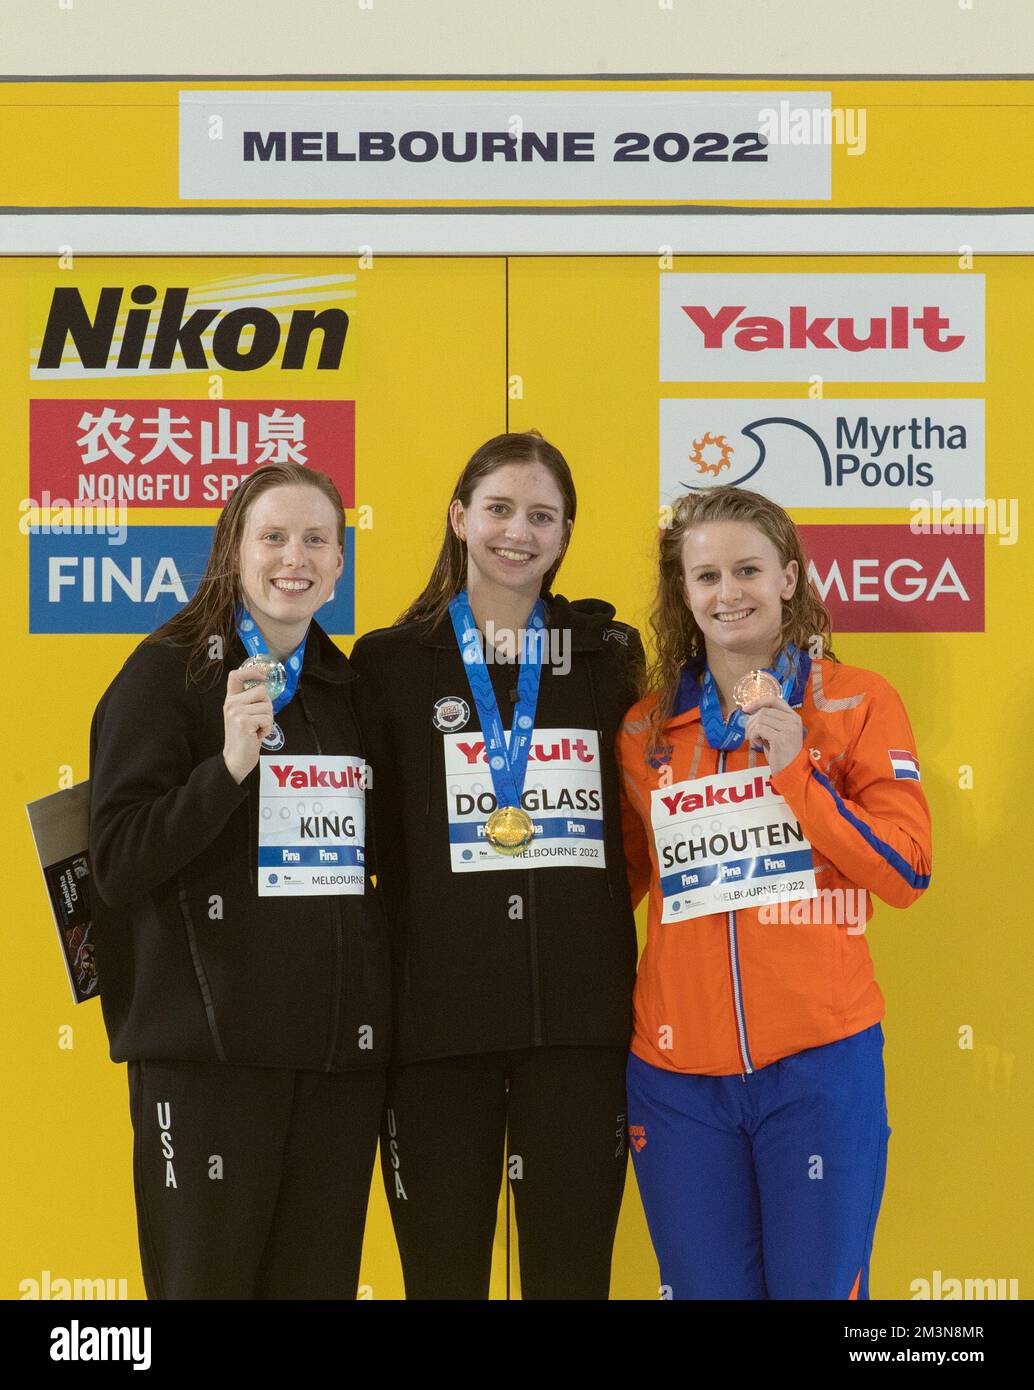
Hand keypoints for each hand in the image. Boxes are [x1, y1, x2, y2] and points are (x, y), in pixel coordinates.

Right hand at [222, 665, 274, 782]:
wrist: (236, 759)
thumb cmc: (244, 738)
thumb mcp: (243, 715)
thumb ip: (250, 701)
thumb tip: (265, 688)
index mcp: (231, 700)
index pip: (235, 675)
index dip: (251, 671)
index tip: (262, 677)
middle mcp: (231, 704)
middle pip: (262, 690)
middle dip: (268, 706)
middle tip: (260, 720)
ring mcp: (237, 712)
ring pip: (267, 706)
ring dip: (268, 720)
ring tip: (257, 729)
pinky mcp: (244, 722)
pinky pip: (268, 718)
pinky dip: (268, 728)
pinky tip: (258, 735)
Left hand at [741, 696, 803, 775]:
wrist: (791, 771)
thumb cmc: (782, 754)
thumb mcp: (779, 733)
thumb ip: (770, 721)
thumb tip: (749, 711)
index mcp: (794, 717)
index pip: (774, 700)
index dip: (758, 702)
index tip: (746, 709)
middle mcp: (793, 720)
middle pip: (763, 711)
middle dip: (751, 722)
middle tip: (749, 734)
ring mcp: (788, 728)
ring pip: (759, 719)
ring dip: (752, 730)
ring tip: (755, 740)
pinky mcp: (780, 737)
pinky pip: (758, 729)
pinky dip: (753, 736)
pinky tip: (758, 744)